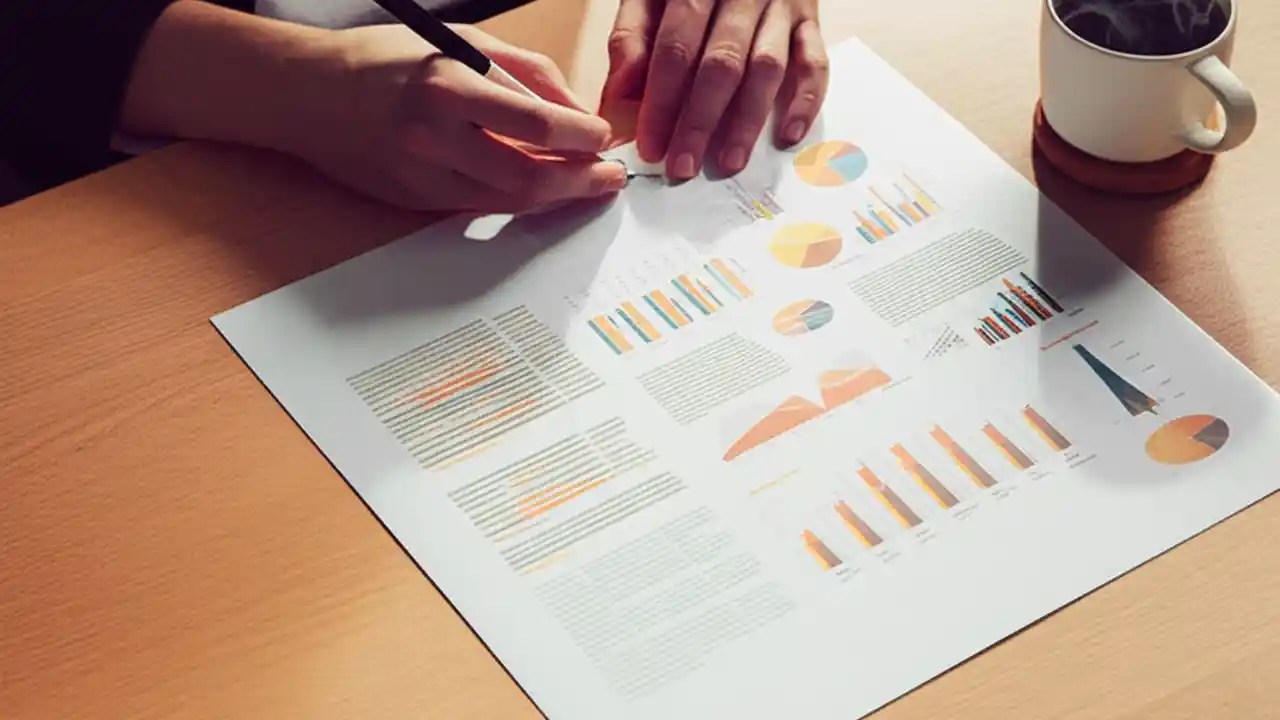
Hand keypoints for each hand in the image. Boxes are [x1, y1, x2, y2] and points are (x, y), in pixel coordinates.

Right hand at [290, 25, 625, 211]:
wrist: (308, 94)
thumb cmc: (385, 60)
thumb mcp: (463, 46)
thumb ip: (528, 75)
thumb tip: (577, 111)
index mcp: (447, 91)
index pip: (536, 125)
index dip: (581, 137)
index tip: (602, 137)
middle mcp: (433, 141)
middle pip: (529, 177)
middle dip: (580, 180)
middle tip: (608, 176)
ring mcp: (423, 179)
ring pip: (509, 202)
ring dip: (557, 196)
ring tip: (585, 184)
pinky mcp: (416, 202)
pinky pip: (482, 207)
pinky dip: (519, 200)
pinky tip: (542, 188)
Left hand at [602, 0, 828, 179]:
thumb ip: (632, 37)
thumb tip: (617, 96)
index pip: (675, 50)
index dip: (660, 102)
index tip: (650, 146)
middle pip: (721, 65)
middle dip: (700, 121)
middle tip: (683, 166)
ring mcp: (781, 5)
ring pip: (767, 68)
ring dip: (747, 120)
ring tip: (730, 161)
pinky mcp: (809, 17)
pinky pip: (814, 61)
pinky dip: (805, 100)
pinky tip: (787, 134)